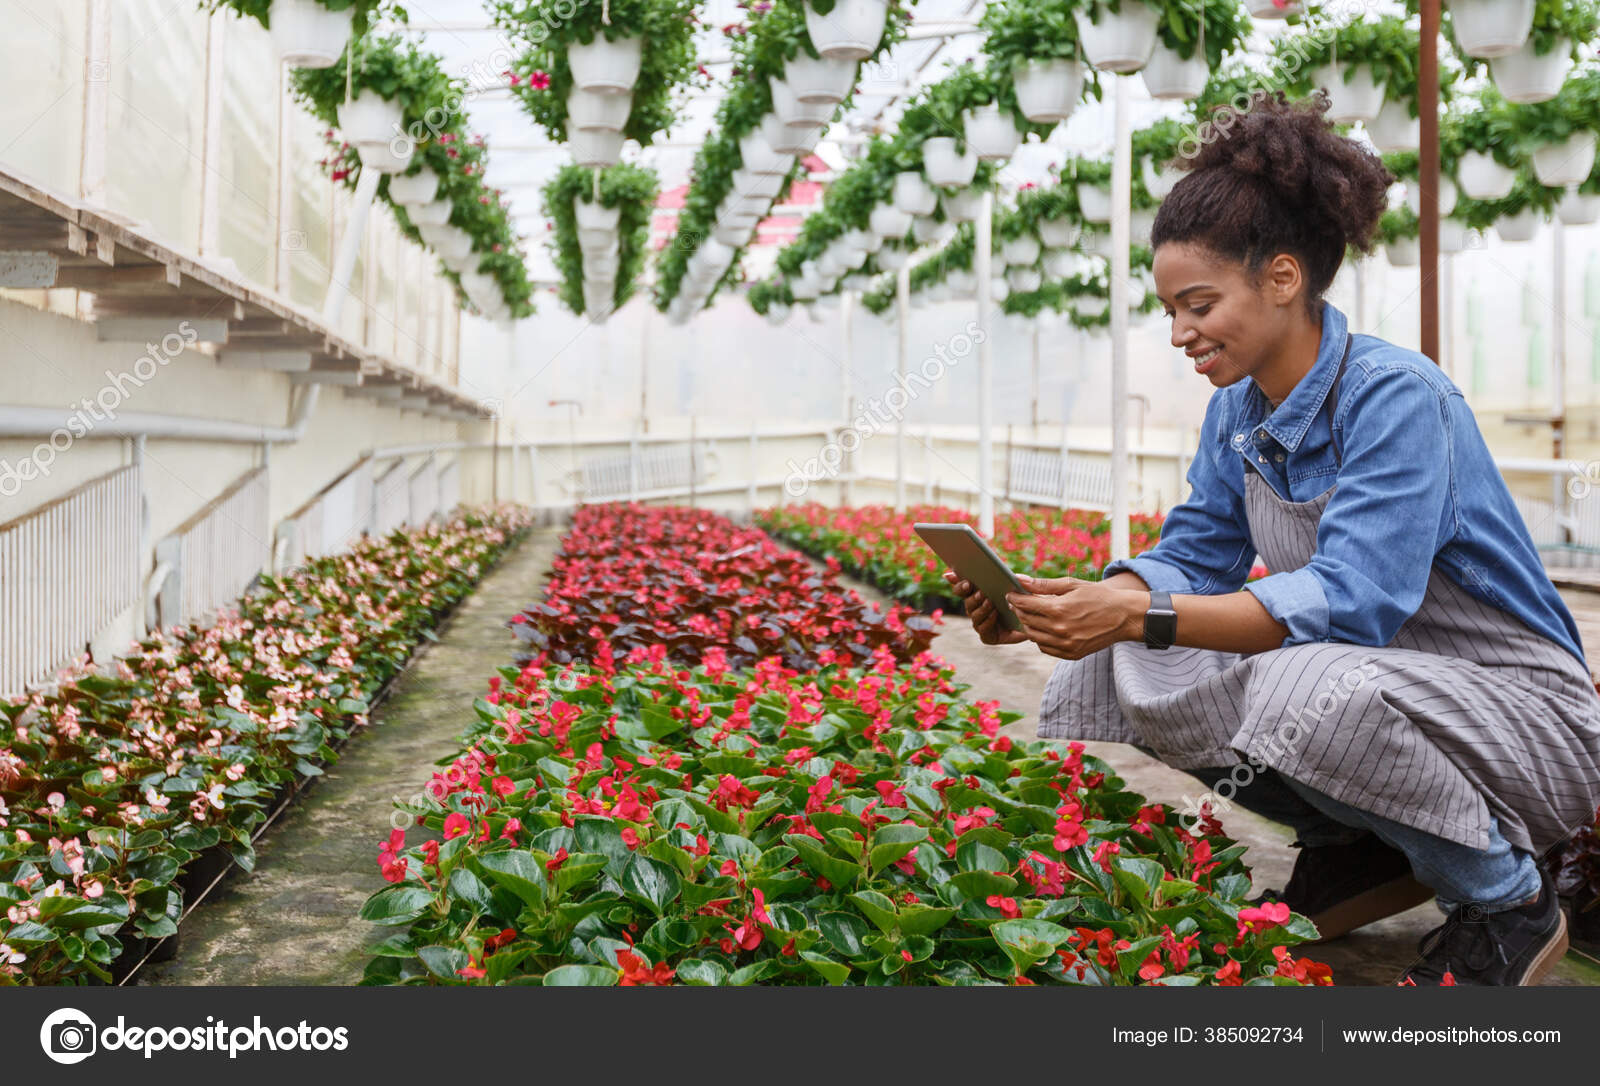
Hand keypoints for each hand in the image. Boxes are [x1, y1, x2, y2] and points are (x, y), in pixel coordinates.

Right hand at [942, 570, 1027, 644]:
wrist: (1033, 624)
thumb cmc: (1023, 603)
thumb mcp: (1018, 589)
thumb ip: (1012, 580)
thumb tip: (1012, 575)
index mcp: (978, 594)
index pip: (962, 588)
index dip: (958, 583)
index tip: (962, 580)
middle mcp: (976, 609)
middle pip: (966, 601)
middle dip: (972, 597)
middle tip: (981, 592)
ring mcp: (980, 623)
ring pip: (973, 615)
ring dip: (981, 608)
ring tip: (990, 602)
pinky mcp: (987, 636)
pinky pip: (982, 629)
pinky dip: (988, 621)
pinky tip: (995, 614)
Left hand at [1005, 574, 1144, 659]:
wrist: (1125, 616)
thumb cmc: (1099, 596)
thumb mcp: (1072, 585)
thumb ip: (1043, 585)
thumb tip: (1019, 579)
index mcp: (1058, 610)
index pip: (1025, 604)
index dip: (1014, 598)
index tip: (1011, 593)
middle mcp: (1060, 630)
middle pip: (1026, 620)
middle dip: (1019, 610)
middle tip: (1018, 602)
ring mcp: (1065, 645)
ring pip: (1033, 637)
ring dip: (1028, 625)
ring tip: (1031, 614)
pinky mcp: (1071, 654)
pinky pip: (1045, 648)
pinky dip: (1040, 638)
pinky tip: (1045, 628)